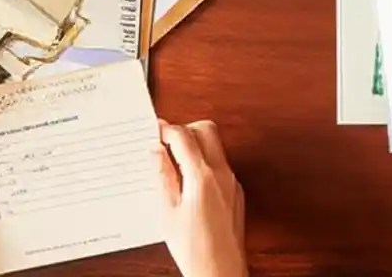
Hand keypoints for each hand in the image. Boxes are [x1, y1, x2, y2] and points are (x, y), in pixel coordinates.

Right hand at [156, 119, 247, 276]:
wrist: (221, 270)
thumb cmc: (194, 249)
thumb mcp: (167, 212)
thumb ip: (162, 176)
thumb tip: (155, 152)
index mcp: (202, 177)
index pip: (184, 136)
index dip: (166, 129)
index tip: (154, 130)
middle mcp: (222, 174)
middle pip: (206, 130)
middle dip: (185, 129)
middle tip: (166, 141)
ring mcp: (232, 182)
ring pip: (216, 146)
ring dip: (197, 144)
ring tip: (175, 161)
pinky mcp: (236, 192)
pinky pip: (221, 164)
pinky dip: (205, 162)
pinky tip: (189, 179)